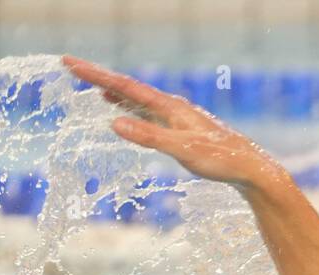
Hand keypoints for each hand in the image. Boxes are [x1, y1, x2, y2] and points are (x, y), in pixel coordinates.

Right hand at [62, 56, 287, 192]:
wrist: (249, 167)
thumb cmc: (219, 160)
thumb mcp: (182, 150)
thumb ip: (149, 137)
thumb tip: (114, 123)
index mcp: (169, 107)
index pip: (125, 86)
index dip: (96, 76)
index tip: (70, 64)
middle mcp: (170, 106)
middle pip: (127, 87)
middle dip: (99, 78)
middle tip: (71, 68)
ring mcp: (174, 117)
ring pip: (136, 99)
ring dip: (113, 91)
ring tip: (92, 85)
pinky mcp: (178, 129)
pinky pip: (146, 113)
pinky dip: (129, 107)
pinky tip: (122, 111)